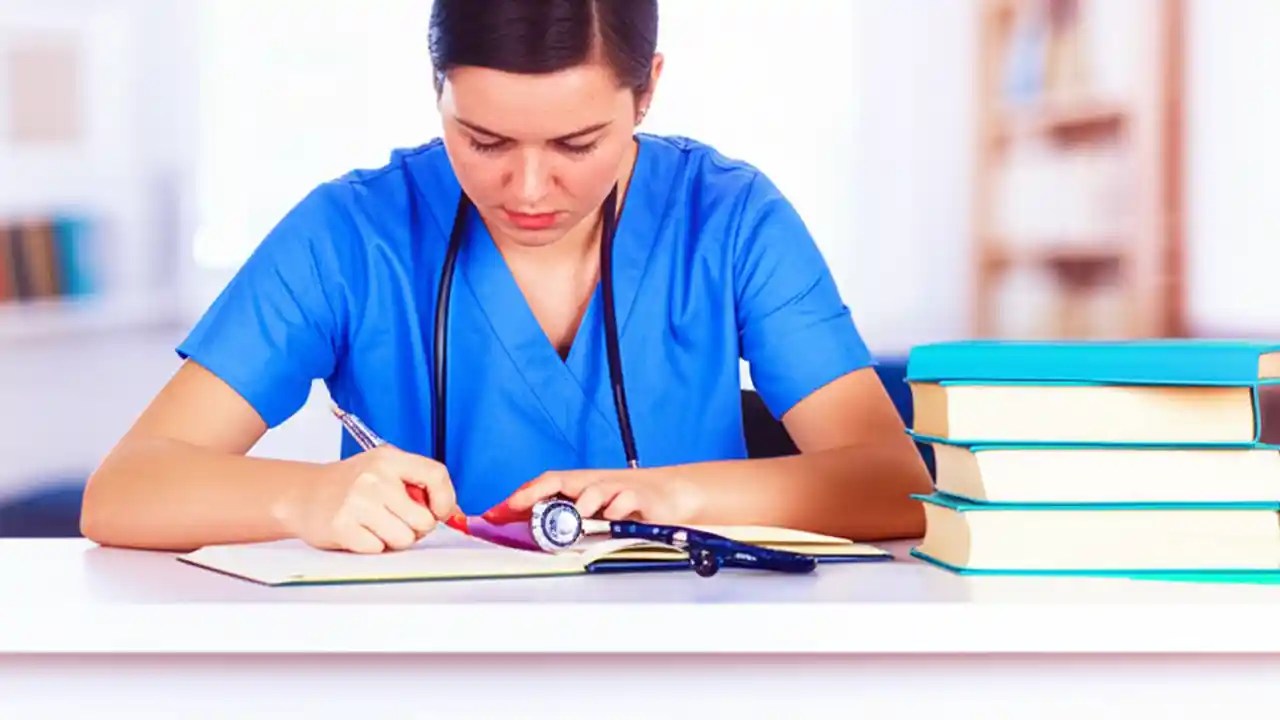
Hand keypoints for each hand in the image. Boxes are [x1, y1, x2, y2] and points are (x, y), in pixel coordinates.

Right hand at [282, 445, 457, 553]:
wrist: (302, 493)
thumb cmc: (349, 484)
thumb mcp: (383, 470)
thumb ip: (418, 485)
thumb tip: (456, 513)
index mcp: (389, 458)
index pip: (436, 474)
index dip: (446, 499)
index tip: (441, 512)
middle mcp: (375, 477)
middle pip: (424, 519)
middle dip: (416, 528)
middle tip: (397, 520)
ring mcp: (358, 502)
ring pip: (404, 539)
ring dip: (393, 539)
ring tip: (376, 525)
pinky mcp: (343, 526)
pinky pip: (378, 549)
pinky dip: (372, 546)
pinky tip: (359, 531)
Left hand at [481, 468, 701, 525]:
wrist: (672, 495)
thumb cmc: (629, 504)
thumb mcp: (598, 513)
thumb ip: (569, 521)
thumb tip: (533, 534)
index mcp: (581, 486)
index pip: (545, 485)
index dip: (521, 496)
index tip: (495, 512)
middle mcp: (595, 484)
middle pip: (560, 481)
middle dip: (536, 493)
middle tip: (516, 505)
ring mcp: (617, 489)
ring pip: (593, 490)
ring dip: (580, 504)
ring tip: (573, 519)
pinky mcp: (641, 498)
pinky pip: (626, 500)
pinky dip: (618, 509)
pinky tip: (614, 519)